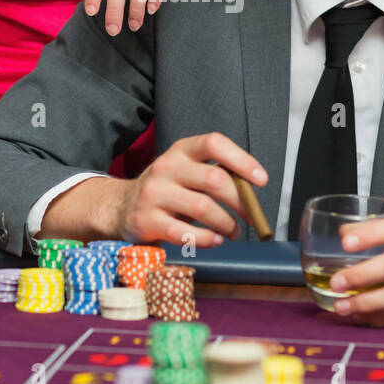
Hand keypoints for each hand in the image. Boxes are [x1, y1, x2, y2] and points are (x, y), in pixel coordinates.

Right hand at [117, 131, 268, 249]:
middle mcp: (166, 167)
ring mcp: (154, 193)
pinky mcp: (147, 220)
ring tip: (233, 232)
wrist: (121, 207)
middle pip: (213, 179)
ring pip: (202, 208)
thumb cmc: (167, 189)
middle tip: (251, 217)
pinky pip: (184, 232)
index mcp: (181, 150)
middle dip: (240, 201)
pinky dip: (206, 239)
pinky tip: (215, 240)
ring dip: (226, 224)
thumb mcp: (186, 172)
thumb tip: (250, 193)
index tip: (261, 180)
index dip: (242, 160)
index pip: (214, 143)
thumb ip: (214, 175)